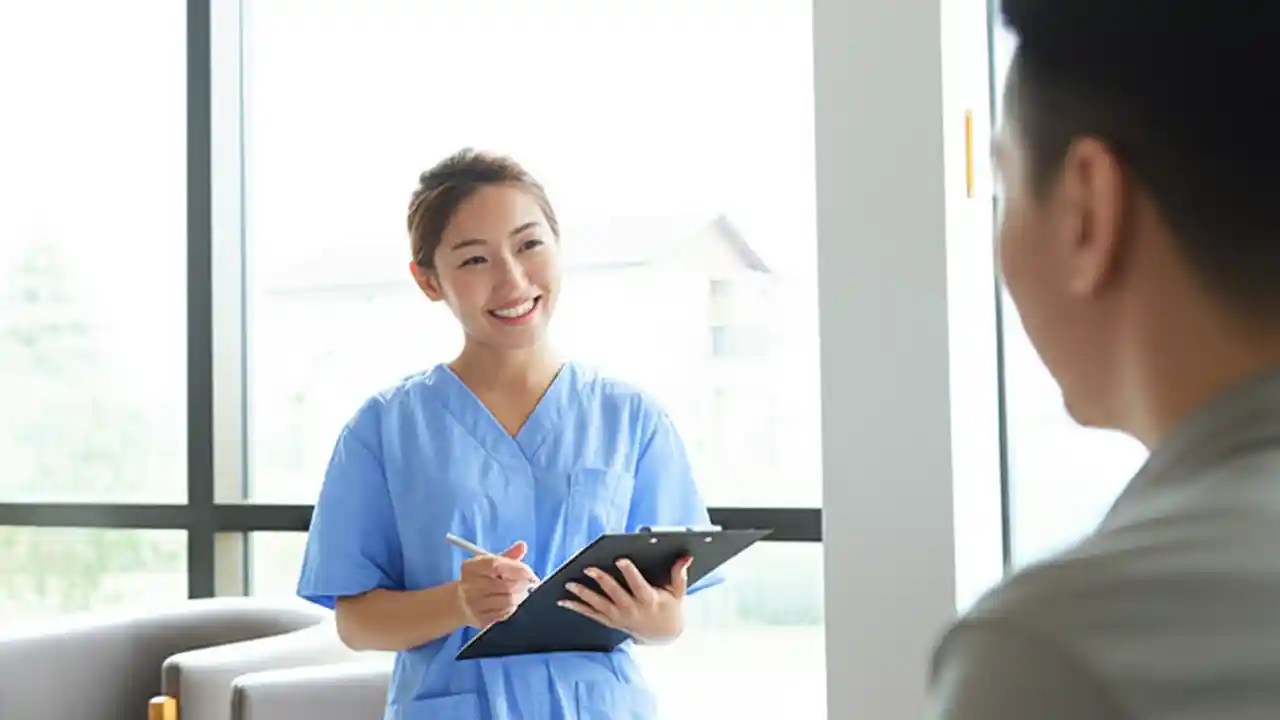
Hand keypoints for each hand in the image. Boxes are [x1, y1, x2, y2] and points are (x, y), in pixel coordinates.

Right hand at [456, 541, 538, 627]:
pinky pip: (505, 613)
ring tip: (522, 592)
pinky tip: (513, 603)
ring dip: (521, 596)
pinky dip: (513, 608)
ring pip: (508, 601)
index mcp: (471, 567)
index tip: (530, 573)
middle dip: (523, 584)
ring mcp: (474, 605)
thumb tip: (522, 546)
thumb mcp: (490, 564)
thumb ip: (508, 556)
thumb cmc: (480, 579)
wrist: (461, 602)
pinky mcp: (481, 620)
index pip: (496, 565)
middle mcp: (470, 586)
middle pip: (505, 585)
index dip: (518, 569)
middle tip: (531, 584)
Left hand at [559, 556, 691, 643]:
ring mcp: (620, 617)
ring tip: (570, 584)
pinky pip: (592, 615)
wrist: (663, 635)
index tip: (620, 559)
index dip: (629, 572)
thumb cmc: (670, 609)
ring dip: (583, 594)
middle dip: (601, 580)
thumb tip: (685, 557)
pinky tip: (564, 600)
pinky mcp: (611, 622)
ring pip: (599, 605)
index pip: (637, 584)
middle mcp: (632, 610)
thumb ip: (679, 574)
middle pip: (614, 593)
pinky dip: (577, 608)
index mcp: (649, 600)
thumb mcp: (677, 593)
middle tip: (588, 568)